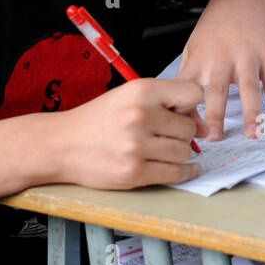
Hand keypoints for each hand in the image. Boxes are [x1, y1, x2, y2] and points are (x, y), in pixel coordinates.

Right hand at [54, 78, 204, 188]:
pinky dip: (185, 172)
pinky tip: (185, 168)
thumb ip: (165, 102)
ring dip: (179, 153)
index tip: (183, 113)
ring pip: (184, 152)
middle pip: (189, 127)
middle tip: (167, 135)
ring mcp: (137, 146)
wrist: (62, 145)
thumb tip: (202, 123)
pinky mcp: (134, 172)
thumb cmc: (98, 120)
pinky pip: (175, 174)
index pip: (194, 93)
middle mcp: (140, 116)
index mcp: (141, 91)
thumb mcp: (129, 96)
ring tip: (162, 149)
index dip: (191, 105)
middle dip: (183, 133)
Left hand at [178, 0, 264, 140]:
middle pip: (216, 90)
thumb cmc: (216, 25)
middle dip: (215, 115)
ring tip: (252, 134)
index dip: (184, 111)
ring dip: (251, 113)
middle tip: (215, 138)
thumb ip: (187, 74)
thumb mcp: (193, 44)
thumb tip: (176, 107)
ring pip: (248, 89)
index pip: (186, 89)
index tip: (186, 132)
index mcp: (199, 59)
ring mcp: (246, 56)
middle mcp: (221, 58)